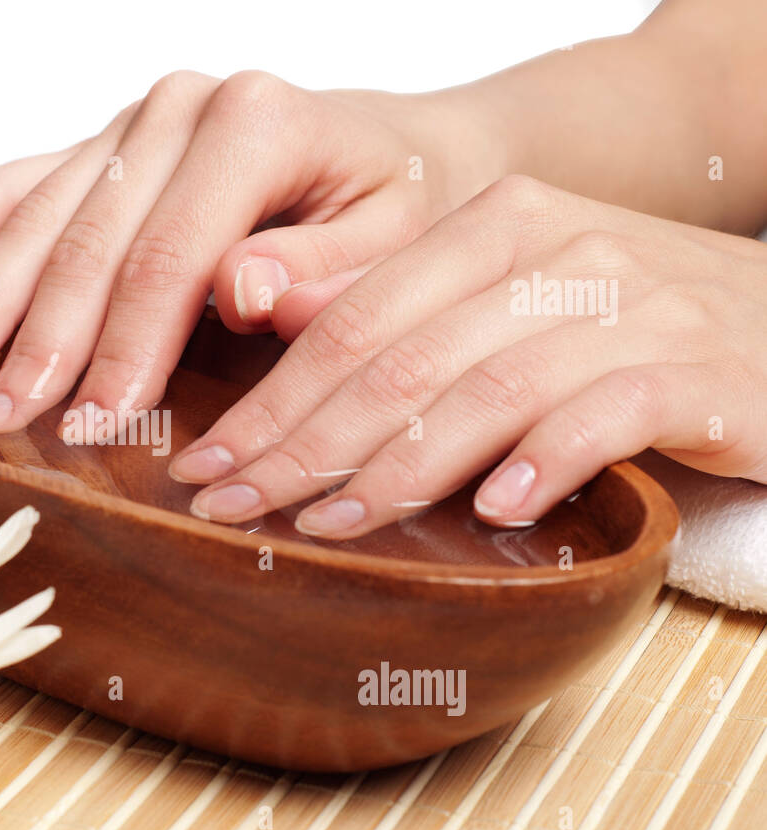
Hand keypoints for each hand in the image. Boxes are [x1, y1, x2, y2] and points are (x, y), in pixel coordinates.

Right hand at [0, 71, 500, 431]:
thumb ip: (325, 268)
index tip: (89, 427)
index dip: (125, 346)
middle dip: (38, 340)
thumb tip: (239, 294)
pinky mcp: (97, 143)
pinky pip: (11, 183)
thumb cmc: (400, 204)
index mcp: (257, 121)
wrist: (396, 149)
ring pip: (35, 214)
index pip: (172, 255)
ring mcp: (129, 120)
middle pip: (88, 238)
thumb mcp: (397, 240)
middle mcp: (181, 107)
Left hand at [172, 175, 766, 536]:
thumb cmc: (615, 325)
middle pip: (398, 358)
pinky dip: (544, 463)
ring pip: (485, 390)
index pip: (349, 319)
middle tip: (231, 509)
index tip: (204, 465)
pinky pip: (605, 415)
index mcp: (488, 227)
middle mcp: (553, 251)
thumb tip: (271, 311)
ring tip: (329, 529)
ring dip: (397, 470)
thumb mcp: (499, 296)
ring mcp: (629, 305)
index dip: (269, 399)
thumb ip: (393, 299)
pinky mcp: (700, 366)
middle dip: (300, 444)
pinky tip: (496, 514)